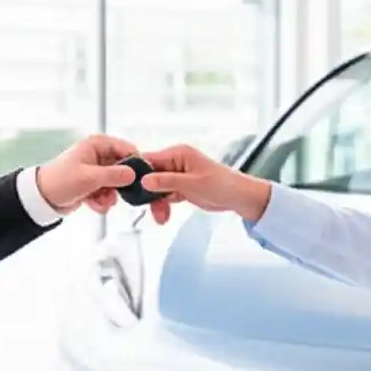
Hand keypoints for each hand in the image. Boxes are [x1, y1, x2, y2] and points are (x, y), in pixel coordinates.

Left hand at [35, 134, 139, 213]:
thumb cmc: (60, 181)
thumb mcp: (90, 177)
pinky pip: (108, 193)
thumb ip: (114, 175)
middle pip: (124, 169)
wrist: (42, 198)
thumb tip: (134, 175)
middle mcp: (99, 155)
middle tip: (114, 194)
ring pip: (116, 184)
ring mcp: (97, 170)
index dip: (134, 164)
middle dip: (119, 185)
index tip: (137, 179)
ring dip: (110, 196)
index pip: (127, 149)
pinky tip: (93, 204)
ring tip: (100, 201)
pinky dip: (102, 201)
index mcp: (98, 144)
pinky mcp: (94, 184)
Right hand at [139, 143, 271, 223]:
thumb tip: (145, 180)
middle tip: (151, 208)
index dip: (138, 174)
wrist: (238, 198)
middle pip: (151, 176)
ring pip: (156, 188)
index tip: (131, 188)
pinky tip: (164, 215)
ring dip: (156, 202)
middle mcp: (176, 162)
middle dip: (149, 193)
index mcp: (178, 153)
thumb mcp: (191, 184)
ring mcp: (178, 175)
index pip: (150, 160)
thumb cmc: (221, 184)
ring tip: (161, 217)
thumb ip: (167, 181)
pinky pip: (165, 195)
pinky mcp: (181, 187)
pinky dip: (163, 205)